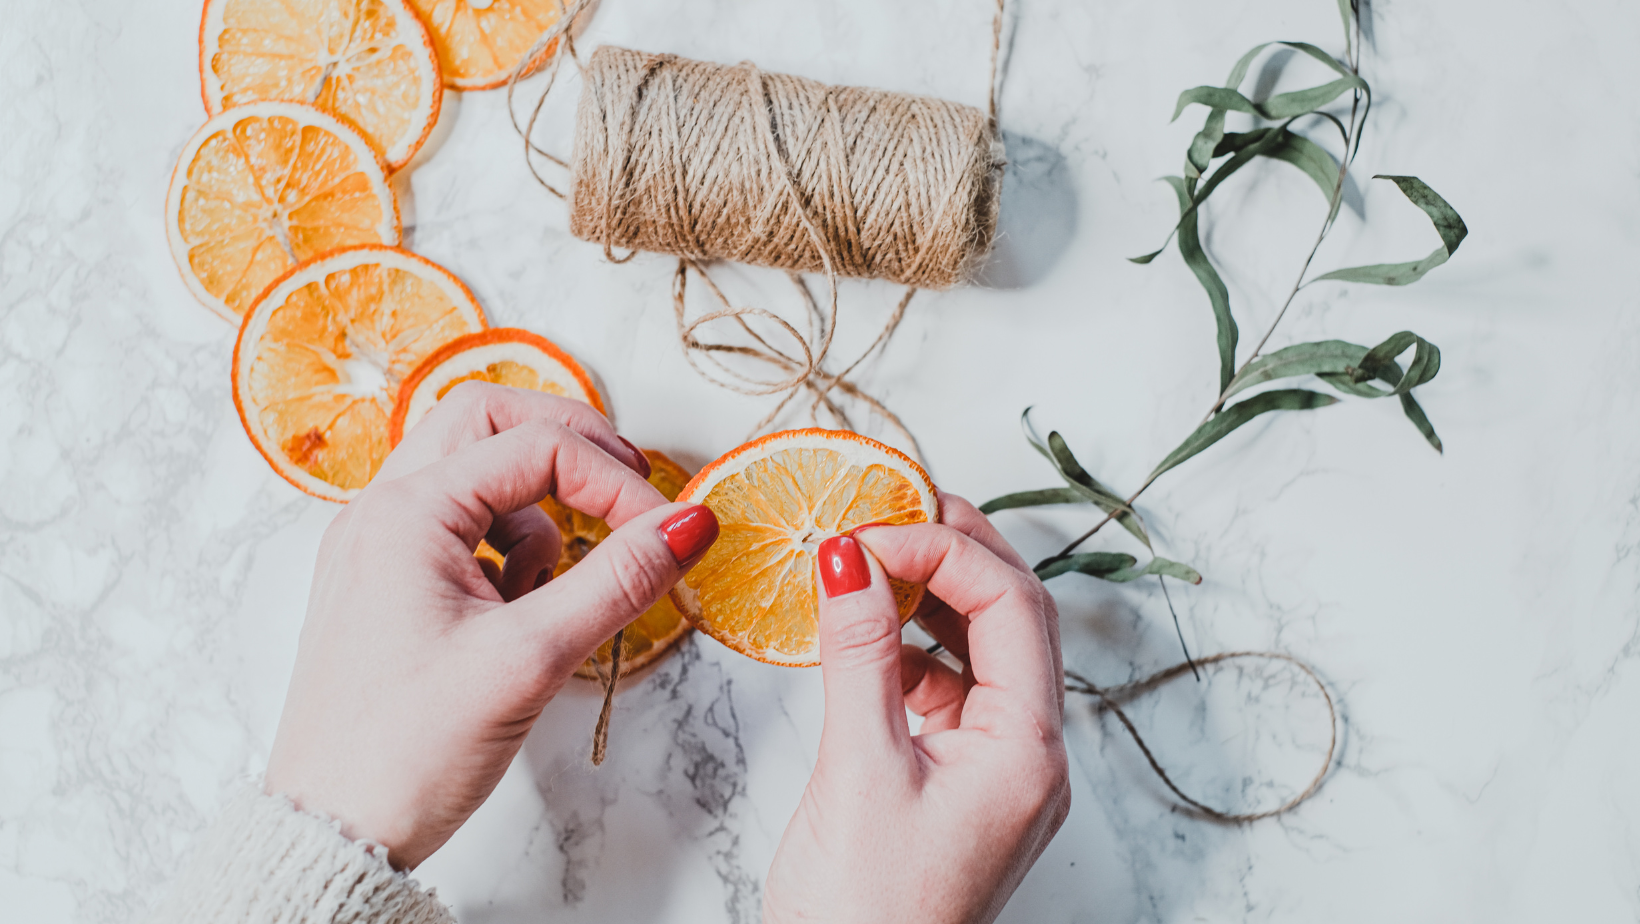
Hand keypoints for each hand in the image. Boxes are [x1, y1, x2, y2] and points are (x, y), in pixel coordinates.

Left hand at [263, 383, 719, 868]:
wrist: (333, 833)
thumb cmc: (408, 753)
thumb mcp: (532, 659)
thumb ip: (619, 580)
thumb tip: (692, 521)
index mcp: (405, 514)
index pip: (537, 447)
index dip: (616, 482)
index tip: (667, 533)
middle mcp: (382, 512)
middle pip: (488, 420)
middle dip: (569, 445)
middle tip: (626, 492)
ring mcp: (379, 546)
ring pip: (474, 470)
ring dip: (537, 503)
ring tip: (556, 585)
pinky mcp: (388, 584)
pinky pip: (460, 525)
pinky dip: (508, 546)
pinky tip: (521, 610)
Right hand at [763, 493, 1069, 923]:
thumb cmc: (864, 916)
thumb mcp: (857, 769)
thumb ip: (859, 654)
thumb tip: (849, 557)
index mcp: (1029, 751)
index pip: (1012, 606)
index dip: (944, 550)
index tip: (868, 530)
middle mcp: (1031, 756)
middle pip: (1016, 617)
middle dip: (957, 554)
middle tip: (888, 512)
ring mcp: (1001, 771)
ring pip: (987, 651)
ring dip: (936, 599)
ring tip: (873, 562)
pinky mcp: (962, 784)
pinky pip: (955, 692)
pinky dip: (915, 652)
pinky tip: (870, 638)